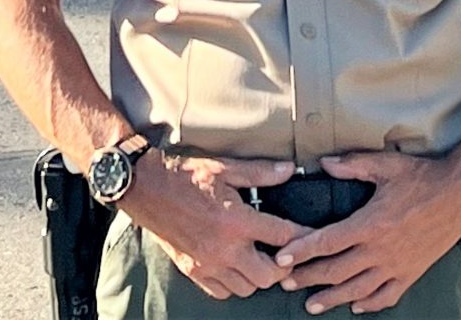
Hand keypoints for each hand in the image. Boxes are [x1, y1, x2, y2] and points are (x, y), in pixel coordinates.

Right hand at [119, 152, 307, 299]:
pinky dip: (234, 284)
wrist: (146, 189)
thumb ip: (260, 172)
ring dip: (258, 276)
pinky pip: (222, 292)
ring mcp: (208, 264)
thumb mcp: (225, 167)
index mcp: (236, 221)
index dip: (302, 237)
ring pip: (247, 287)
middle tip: (285, 252)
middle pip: (268, 275)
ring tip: (260, 258)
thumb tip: (289, 170)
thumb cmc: (185, 175)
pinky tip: (236, 266)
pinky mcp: (194, 271)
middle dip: (283, 266)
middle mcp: (225, 248)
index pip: (282, 237)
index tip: (313, 237)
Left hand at [276, 152, 460, 314]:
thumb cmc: (422, 177)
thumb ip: (353, 164)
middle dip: (308, 278)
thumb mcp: (386, 164)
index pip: (328, 241)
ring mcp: (397, 266)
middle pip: (337, 270)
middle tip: (285, 282)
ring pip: (358, 290)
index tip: (282, 258)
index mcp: (371, 224)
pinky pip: (386, 295)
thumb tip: (324, 163)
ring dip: (332, 298)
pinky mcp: (412, 273)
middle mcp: (381, 250)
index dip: (302, 251)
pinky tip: (356, 306)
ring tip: (311, 305)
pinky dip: (369, 304)